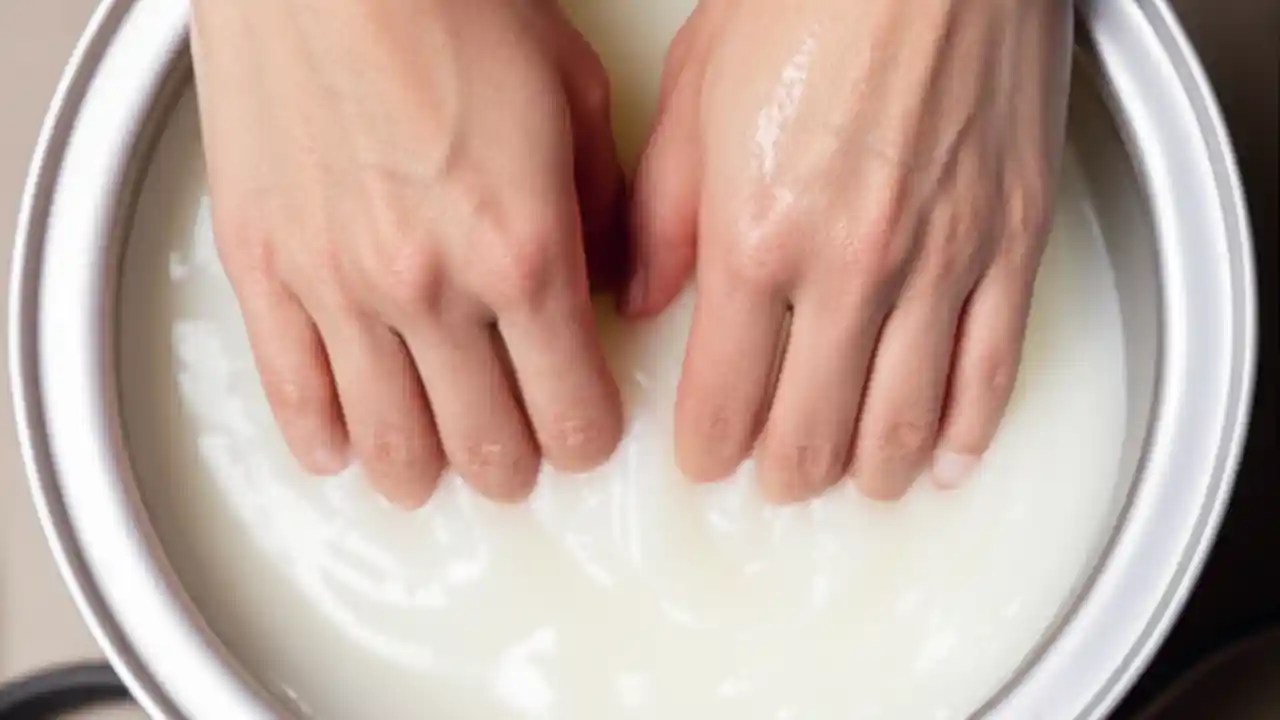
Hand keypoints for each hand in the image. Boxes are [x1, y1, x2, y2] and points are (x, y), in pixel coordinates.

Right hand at [191, 0, 624, 506]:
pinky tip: (342, 451)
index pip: (573, 407)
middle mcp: (432, 287)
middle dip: (515, 467)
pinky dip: (322, 439)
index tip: (587, 435)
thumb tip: (616, 285)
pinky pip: (292, 390)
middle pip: (486, 441)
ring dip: (424, 473)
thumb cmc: (447, 0)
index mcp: (525, 249)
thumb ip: (607, 209)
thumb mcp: (578, 94)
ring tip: (436, 473)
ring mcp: (339, 285)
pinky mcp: (264, 268)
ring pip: (389, 439)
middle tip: (520, 462)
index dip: (588, 438)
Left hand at [627, 0, 1072, 501]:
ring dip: (872, 470)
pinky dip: (968, 431)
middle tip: (771, 478)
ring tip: (853, 482)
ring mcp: (941, 261)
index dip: (709, 448)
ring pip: (906, 420)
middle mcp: (850, 268)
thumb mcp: (694, 94)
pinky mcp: (1010, 241)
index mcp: (757, 237)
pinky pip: (993, 368)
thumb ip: (664, 214)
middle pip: (815, 431)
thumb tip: (644, 297)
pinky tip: (946, 459)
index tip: (705, 457)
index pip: (725, 398)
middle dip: (784, 473)